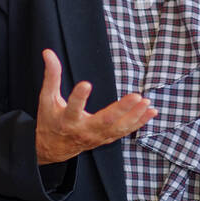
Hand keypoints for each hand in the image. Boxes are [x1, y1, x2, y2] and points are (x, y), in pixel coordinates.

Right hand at [35, 49, 156, 164]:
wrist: (53, 148)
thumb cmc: (50, 120)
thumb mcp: (47, 98)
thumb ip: (51, 76)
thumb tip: (48, 52)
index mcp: (67, 120)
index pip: (72, 108)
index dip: (78, 98)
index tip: (86, 84)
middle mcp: (83, 130)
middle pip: (104, 121)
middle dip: (121, 109)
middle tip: (136, 96)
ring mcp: (97, 137)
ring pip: (118, 128)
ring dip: (134, 116)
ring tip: (146, 102)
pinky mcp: (106, 139)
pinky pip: (125, 132)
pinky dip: (139, 122)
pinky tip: (151, 111)